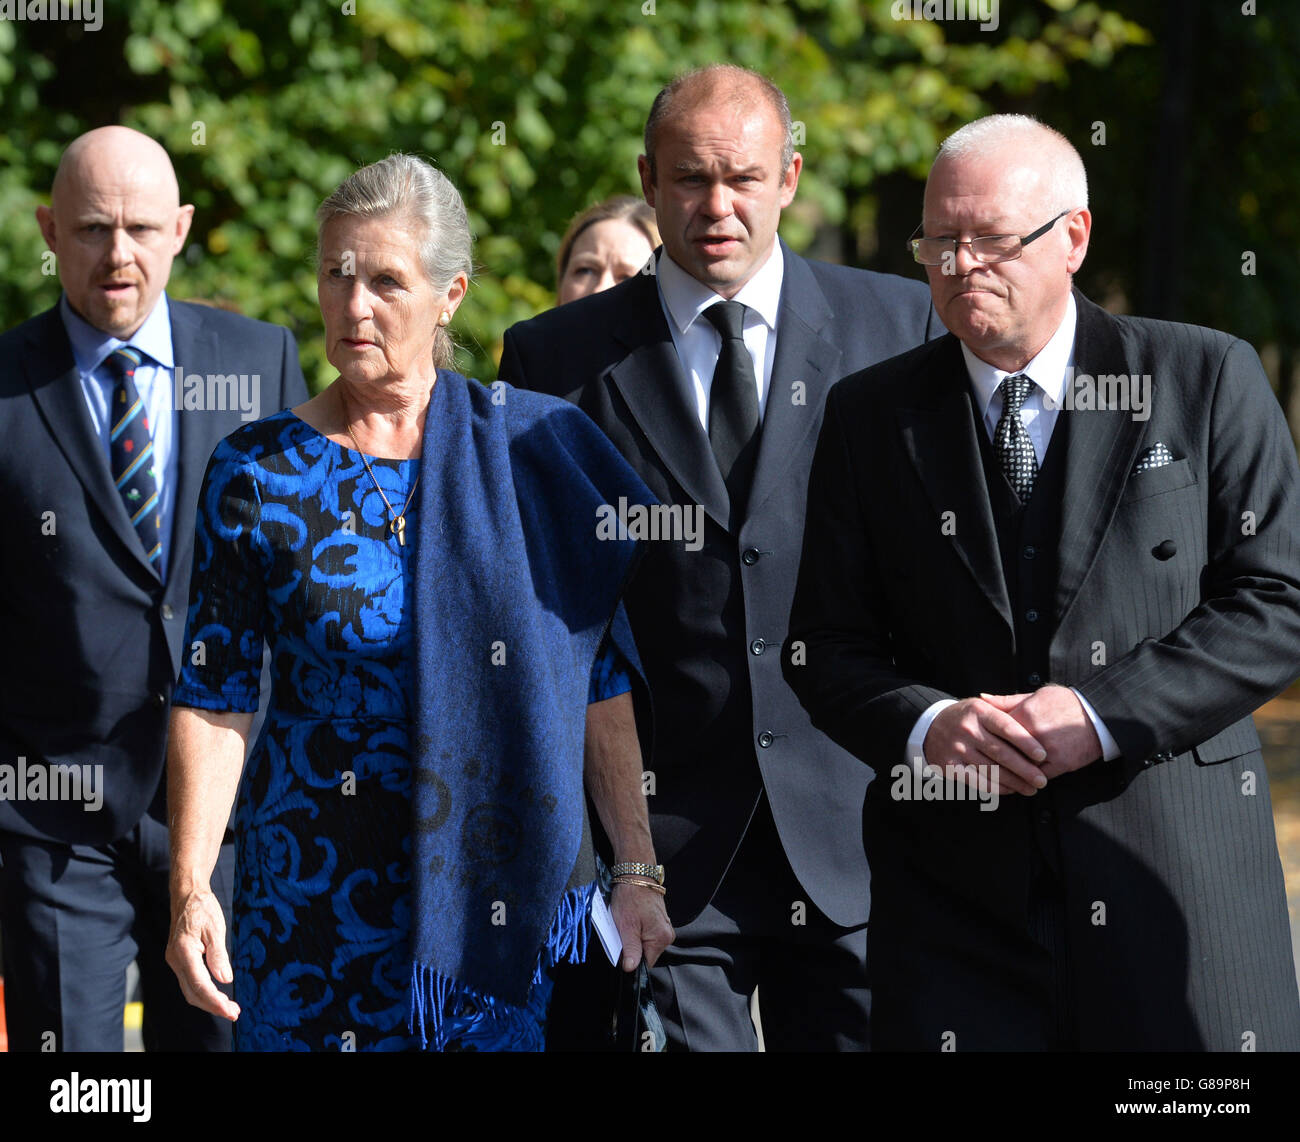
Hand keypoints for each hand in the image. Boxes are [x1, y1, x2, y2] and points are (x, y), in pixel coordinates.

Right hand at [166, 885, 239, 1020]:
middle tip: (234, 1013)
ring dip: (208, 1002)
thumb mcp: (215, 928)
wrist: (187, 895)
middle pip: (193, 993)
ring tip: (229, 1008)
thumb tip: (225, 980)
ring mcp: (175, 961)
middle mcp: (175, 960)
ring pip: (190, 990)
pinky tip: (216, 995)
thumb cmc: (202, 908)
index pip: (200, 984)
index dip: (215, 1001)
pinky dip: (203, 992)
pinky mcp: (179, 960)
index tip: (231, 1010)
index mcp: (183, 952)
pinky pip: (189, 982)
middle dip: (213, 1006)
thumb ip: (218, 955)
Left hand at [610, 882, 673, 971]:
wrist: (636, 874)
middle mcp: (667, 934)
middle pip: (646, 953)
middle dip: (633, 946)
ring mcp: (664, 926)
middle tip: (623, 932)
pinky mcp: (659, 920)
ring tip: (627, 923)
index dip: (632, 959)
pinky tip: (631, 919)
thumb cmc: (631, 897)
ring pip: (646, 943)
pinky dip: (637, 929)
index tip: (623, 950)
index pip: (646, 963)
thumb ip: (630, 950)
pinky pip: (647, 933)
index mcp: (661, 938)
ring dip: (634, 937)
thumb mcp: (626, 926)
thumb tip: (631, 968)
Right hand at [923, 696, 1048, 796]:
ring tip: (1031, 788)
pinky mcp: (951, 766)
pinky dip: (997, 788)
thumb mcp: (980, 706)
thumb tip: (1036, 720)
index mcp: (978, 711)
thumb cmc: (965, 717)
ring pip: (992, 770)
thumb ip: (1005, 710)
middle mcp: (967, 729)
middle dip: (1025, 769)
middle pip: (1001, 753)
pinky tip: (1010, 790)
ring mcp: (958, 749)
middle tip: (1042, 780)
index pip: (1007, 727)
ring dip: (1015, 782)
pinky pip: (978, 781)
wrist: (929, 727)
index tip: (1042, 755)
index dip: (1026, 742)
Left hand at [981, 685, 1101, 778]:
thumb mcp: (1036, 694)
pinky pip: (1037, 777)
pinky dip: (1025, 781)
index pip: (996, 730)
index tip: (975, 743)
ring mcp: (1048, 751)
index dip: (984, 737)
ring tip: (993, 776)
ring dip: (1006, 773)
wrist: (1097, 716)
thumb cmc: (1066, 702)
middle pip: (1004, 750)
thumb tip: (982, 698)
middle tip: (977, 763)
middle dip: (991, 758)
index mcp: (1026, 714)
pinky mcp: (1060, 764)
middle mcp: (1034, 734)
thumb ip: (1007, 700)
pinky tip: (1016, 784)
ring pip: (1019, 767)